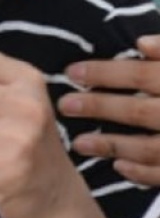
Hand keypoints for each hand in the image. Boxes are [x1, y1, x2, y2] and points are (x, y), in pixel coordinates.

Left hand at [61, 36, 159, 184]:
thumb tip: (141, 43)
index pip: (142, 75)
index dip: (105, 73)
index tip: (71, 73)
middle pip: (141, 111)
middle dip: (100, 109)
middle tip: (66, 106)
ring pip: (152, 147)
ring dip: (114, 146)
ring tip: (80, 143)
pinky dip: (144, 173)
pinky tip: (120, 168)